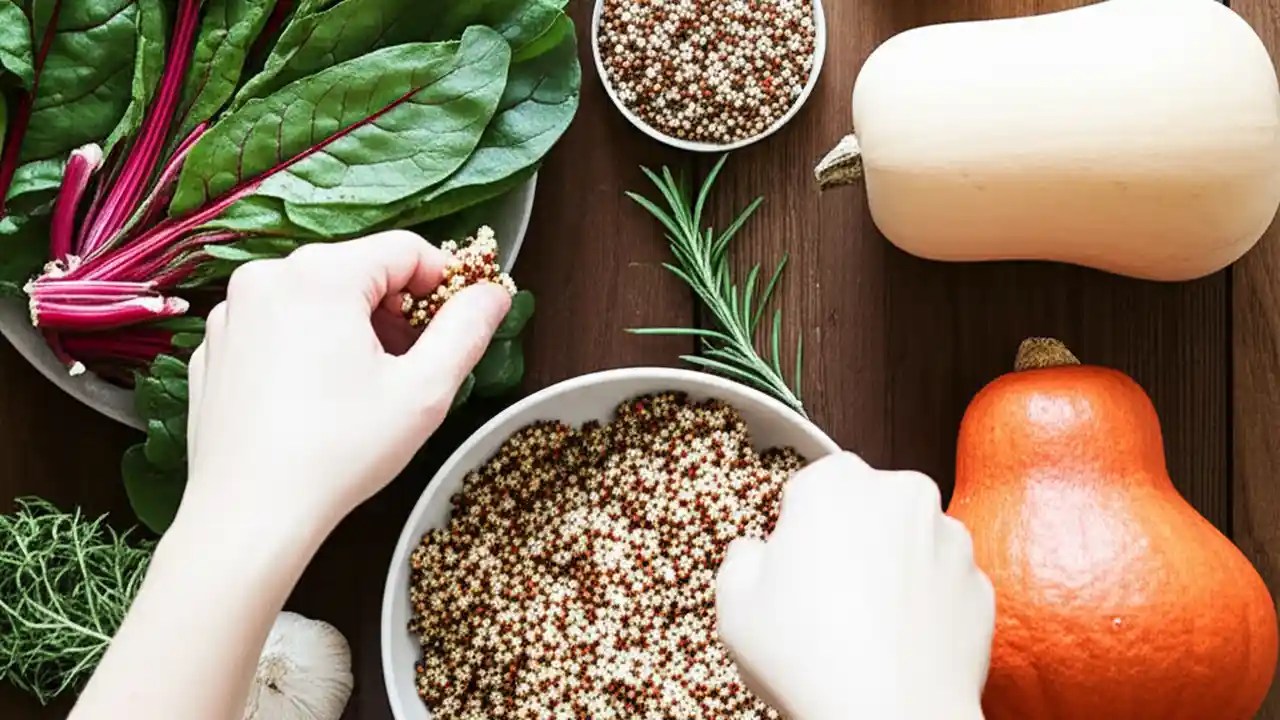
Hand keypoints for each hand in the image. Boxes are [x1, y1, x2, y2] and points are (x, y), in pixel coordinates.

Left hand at [179, 230, 511, 534]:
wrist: (249, 515)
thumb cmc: (338, 454)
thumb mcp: (425, 390)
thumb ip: (467, 329)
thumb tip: (493, 293)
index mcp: (320, 275)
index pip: (406, 250)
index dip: (443, 284)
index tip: (455, 326)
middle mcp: (267, 277)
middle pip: (358, 270)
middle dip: (395, 311)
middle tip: (411, 367)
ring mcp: (232, 313)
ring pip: (317, 297)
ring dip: (352, 328)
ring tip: (364, 388)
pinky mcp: (215, 347)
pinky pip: (278, 326)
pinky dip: (306, 347)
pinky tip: (317, 400)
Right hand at [715, 452, 994, 719]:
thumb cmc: (807, 657)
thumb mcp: (734, 602)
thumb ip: (741, 557)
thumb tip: (755, 553)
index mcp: (837, 482)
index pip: (808, 488)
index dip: (793, 530)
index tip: (789, 570)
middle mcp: (903, 494)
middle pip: (864, 509)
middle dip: (846, 543)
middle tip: (822, 601)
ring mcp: (951, 540)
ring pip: (907, 544)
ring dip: (889, 570)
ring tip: (861, 630)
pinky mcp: (982, 585)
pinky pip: (941, 584)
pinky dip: (924, 604)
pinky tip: (897, 643)